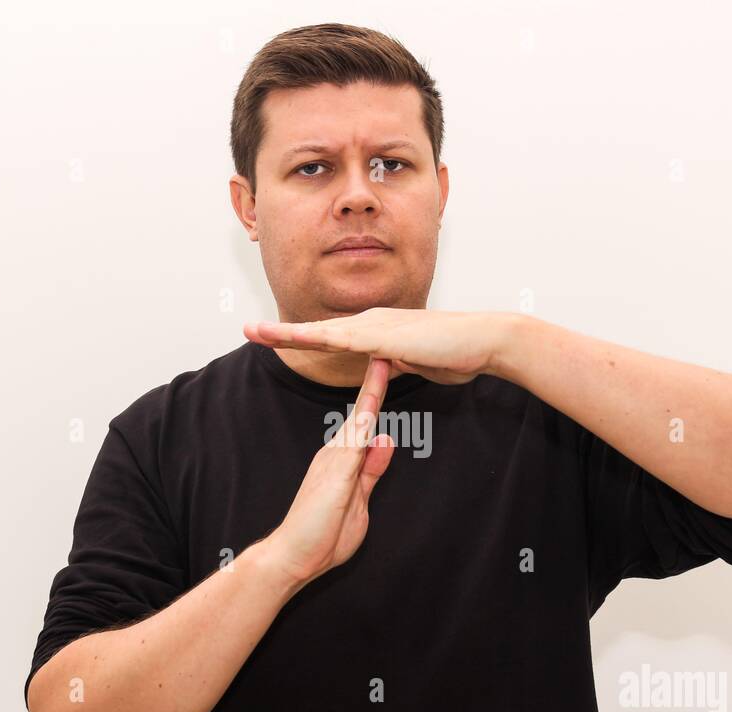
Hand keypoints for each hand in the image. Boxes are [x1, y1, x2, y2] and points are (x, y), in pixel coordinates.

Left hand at [243, 308, 519, 385]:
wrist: (483, 342)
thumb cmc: (456, 354)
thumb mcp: (415, 363)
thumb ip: (395, 364)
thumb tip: (384, 368)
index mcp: (376, 330)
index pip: (330, 336)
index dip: (300, 336)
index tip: (272, 337)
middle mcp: (371, 323)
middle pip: (317, 330)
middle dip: (282, 331)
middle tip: (248, 330)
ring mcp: (376, 326)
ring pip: (321, 330)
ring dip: (286, 332)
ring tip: (254, 331)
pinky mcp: (385, 336)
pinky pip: (342, 339)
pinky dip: (315, 337)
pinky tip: (293, 338)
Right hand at [265, 355, 396, 587]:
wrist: (293, 558)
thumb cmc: (322, 535)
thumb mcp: (359, 499)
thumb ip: (372, 469)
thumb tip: (385, 440)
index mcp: (343, 459)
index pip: (367, 421)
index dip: (379, 394)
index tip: (392, 368)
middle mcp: (336, 453)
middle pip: (363, 411)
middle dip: (377, 378)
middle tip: (391, 345)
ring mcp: (334, 460)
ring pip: (359, 419)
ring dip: (373, 389)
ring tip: (385, 356)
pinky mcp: (335, 473)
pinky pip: (353, 443)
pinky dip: (364, 420)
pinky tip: (375, 402)